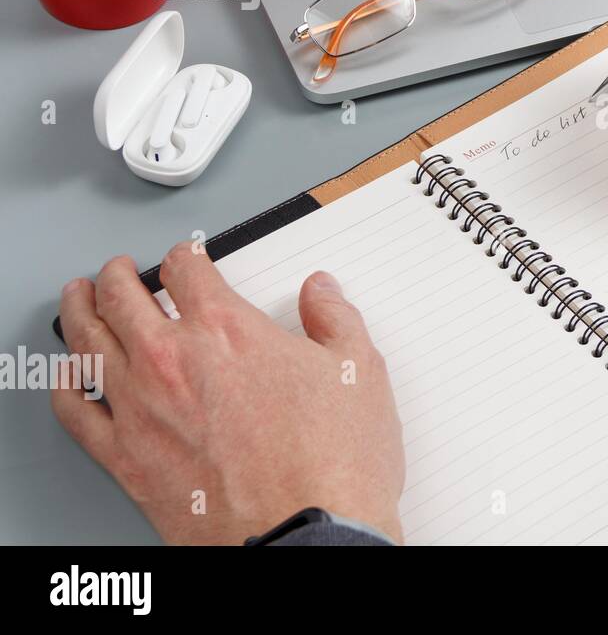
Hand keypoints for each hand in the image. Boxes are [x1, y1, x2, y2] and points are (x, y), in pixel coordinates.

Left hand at [52, 244, 404, 544]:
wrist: (307, 534)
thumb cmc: (335, 461)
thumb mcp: (359, 371)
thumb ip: (336, 318)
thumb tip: (321, 291)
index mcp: (228, 330)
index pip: (188, 269)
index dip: (186, 255)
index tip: (187, 258)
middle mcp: (173, 361)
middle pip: (122, 296)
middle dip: (118, 275)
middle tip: (120, 270)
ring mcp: (142, 409)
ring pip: (88, 342)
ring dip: (81, 311)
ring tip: (80, 299)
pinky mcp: (126, 459)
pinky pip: (75, 411)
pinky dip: (65, 385)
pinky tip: (69, 376)